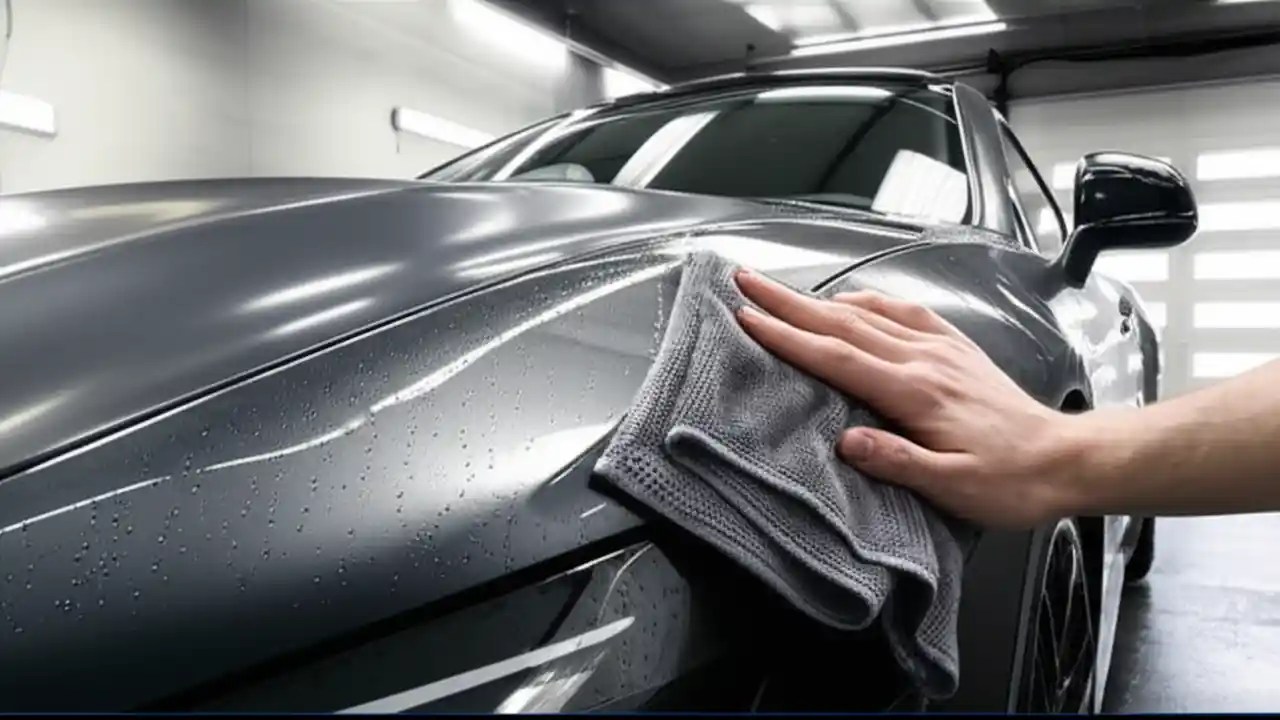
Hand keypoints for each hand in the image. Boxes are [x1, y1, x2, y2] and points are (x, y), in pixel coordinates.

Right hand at [734, 269, 1082, 528]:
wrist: (1065, 460)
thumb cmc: (1009, 481)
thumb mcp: (954, 486)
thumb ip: (898, 461)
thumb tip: (846, 442)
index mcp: (916, 391)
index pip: (836, 357)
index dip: (787, 337)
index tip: (747, 317)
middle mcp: (924, 359)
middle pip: (841, 322)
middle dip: (788, 301)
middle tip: (745, 280)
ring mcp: (940, 348)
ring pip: (867, 312)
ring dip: (818, 298)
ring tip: (781, 289)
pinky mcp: (955, 348)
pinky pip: (903, 311)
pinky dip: (867, 300)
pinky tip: (851, 300)